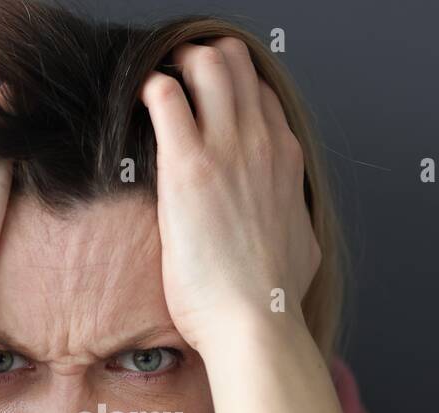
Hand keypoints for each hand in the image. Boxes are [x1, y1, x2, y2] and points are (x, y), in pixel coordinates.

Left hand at [138, 38, 321, 354]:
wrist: (257, 323)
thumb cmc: (273, 300)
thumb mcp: (302, 243)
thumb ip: (290, 214)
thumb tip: (285, 218)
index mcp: (286, 158)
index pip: (259, 91)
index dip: (229, 88)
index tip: (203, 105)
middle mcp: (261, 143)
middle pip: (234, 62)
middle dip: (199, 63)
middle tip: (173, 87)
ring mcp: (228, 149)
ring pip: (204, 63)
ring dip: (174, 68)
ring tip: (153, 93)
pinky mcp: (188, 167)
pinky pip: (165, 96)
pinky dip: (147, 90)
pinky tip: (135, 110)